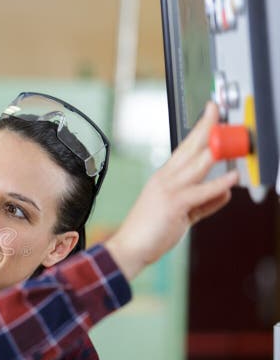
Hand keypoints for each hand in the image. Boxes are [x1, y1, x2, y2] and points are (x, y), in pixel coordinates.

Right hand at [105, 101, 238, 279]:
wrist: (129, 248)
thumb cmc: (149, 232)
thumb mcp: (182, 214)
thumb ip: (204, 202)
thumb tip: (224, 192)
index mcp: (164, 178)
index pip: (184, 148)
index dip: (199, 131)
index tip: (210, 116)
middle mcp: (165, 179)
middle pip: (189, 148)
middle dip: (205, 127)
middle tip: (217, 111)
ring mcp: (168, 190)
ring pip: (196, 164)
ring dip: (215, 149)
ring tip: (231, 136)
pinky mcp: (173, 205)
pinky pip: (200, 192)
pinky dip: (217, 184)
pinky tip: (231, 178)